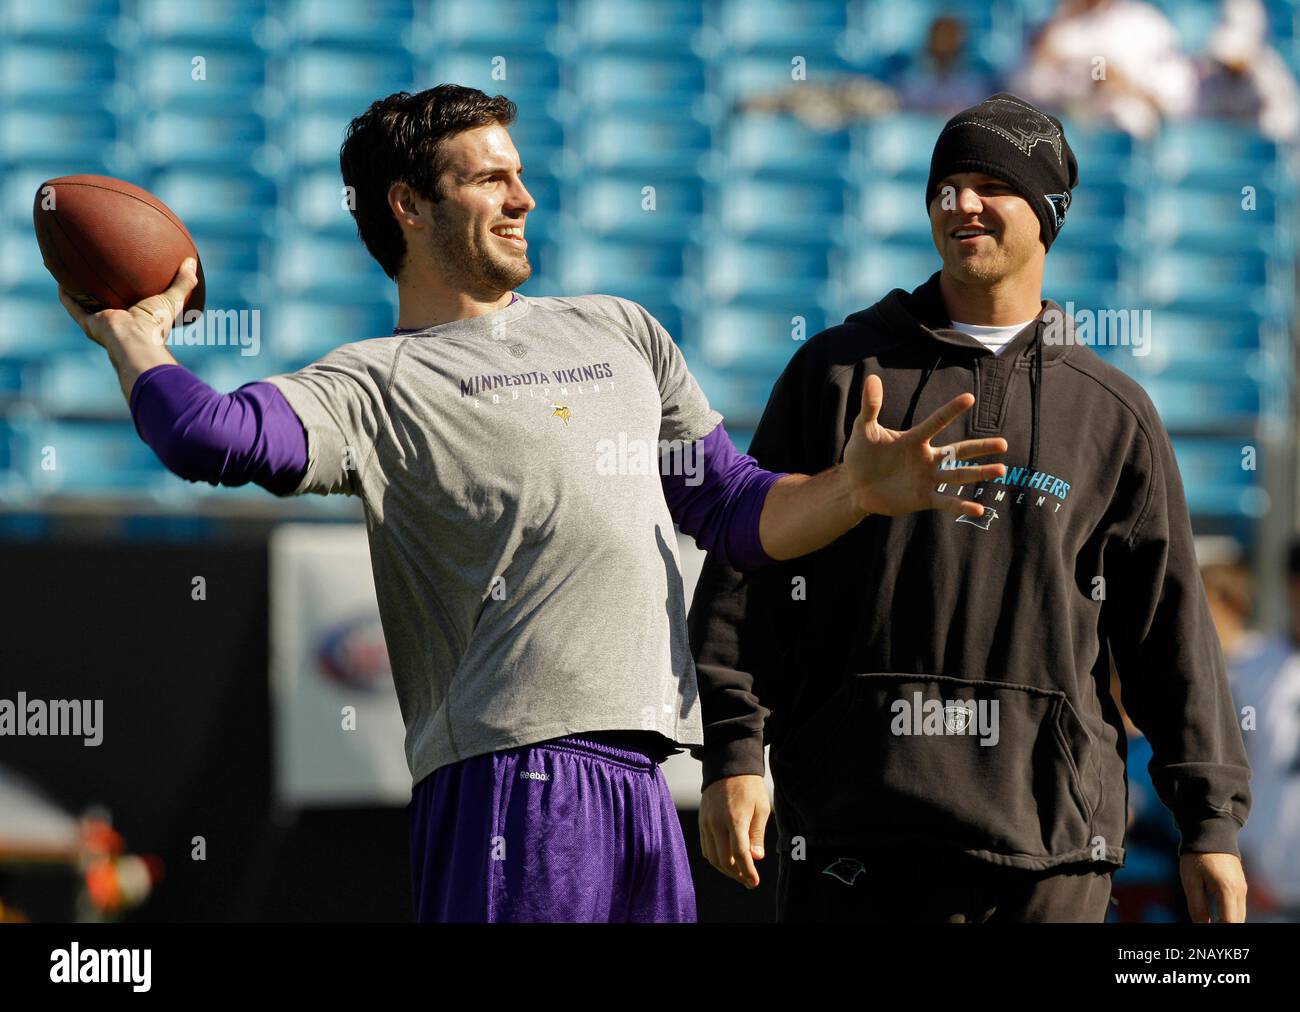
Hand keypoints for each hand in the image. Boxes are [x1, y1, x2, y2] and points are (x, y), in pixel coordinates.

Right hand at [58, 258, 197, 350]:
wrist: (135, 340)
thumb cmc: (156, 324)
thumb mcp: (172, 300)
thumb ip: (183, 282)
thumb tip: (191, 261)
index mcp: (136, 318)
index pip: (132, 302)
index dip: (128, 290)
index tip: (127, 275)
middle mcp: (117, 321)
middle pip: (106, 302)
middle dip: (101, 288)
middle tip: (98, 269)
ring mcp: (101, 323)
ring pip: (86, 304)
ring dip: (79, 289)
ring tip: (74, 271)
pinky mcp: (88, 323)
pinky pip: (72, 306)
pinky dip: (66, 295)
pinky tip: (60, 279)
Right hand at [699, 775, 769, 888]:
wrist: (727, 766)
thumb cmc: (749, 787)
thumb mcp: (761, 808)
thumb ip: (757, 835)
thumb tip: (755, 858)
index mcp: (735, 819)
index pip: (739, 854)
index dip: (747, 872)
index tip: (754, 882)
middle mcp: (716, 823)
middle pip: (723, 860)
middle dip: (737, 875)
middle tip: (749, 881)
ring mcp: (706, 823)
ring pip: (712, 857)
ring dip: (725, 869)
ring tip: (739, 873)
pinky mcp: (701, 822)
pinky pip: (705, 848)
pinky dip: (715, 858)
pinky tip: (727, 860)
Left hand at [843, 373, 1007, 518]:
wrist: (854, 485)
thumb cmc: (861, 455)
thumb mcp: (864, 429)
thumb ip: (871, 406)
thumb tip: (871, 378)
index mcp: (915, 439)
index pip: (936, 422)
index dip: (951, 410)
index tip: (969, 398)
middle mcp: (926, 458)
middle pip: (958, 451)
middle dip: (980, 448)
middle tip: (1003, 444)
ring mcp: (927, 479)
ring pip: (957, 475)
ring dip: (978, 473)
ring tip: (1000, 470)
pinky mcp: (923, 498)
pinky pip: (946, 502)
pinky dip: (962, 506)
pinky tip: (979, 510)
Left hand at [1181, 852, 1246, 922]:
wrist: (1211, 832)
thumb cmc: (1197, 855)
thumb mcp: (1191, 881)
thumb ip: (1197, 906)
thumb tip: (1202, 926)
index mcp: (1228, 890)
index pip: (1229, 922)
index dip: (1219, 929)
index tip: (1207, 927)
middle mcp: (1240, 891)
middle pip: (1237, 921)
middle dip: (1224, 926)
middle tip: (1206, 923)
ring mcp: (1243, 888)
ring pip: (1239, 914)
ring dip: (1227, 920)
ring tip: (1211, 920)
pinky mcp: (1241, 885)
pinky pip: (1238, 906)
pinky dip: (1230, 913)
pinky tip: (1216, 915)